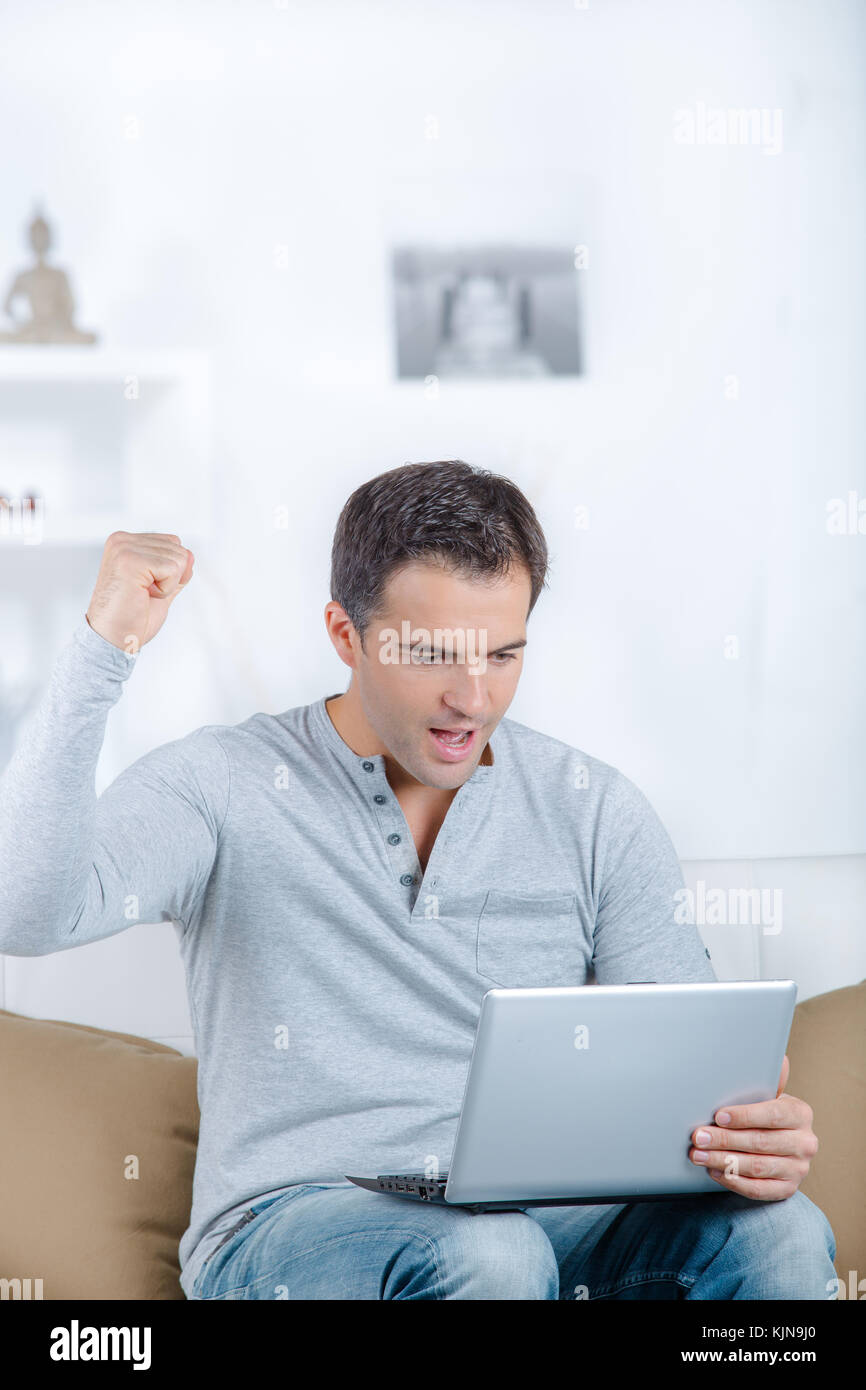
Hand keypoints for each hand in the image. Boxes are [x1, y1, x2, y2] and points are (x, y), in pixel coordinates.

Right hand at [86, 531, 193, 653]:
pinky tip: (142, 595)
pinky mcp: (130, 560)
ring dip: (166, 585)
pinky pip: (172, 569)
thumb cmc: (131, 618)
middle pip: (178, 548)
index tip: (146, 587)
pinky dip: (165, 590)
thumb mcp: (162, 588)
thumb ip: (175, 570)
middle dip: (170, 578)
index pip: (173, 542)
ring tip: (141, 595)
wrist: (113, 639)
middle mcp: (122, 541)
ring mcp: (124, 549)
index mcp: (126, 543)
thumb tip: (190, 555)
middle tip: (143, 594)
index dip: (171, 571)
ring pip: (178, 559)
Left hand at [689, 1056, 817, 1200]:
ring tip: (698, 1154)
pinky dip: (734, 1181)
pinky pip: (758, 1189)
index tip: (718, 1116)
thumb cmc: (765, 1115)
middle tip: (698, 1136)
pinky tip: (714, 1171)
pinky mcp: (788, 1189)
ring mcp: (799, 1169)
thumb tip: (779, 1058)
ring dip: (723, 1160)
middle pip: (761, 1142)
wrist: (779, 1147)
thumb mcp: (767, 1095)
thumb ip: (768, 1080)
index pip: (773, 1114)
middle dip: (725, 1139)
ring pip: (757, 1167)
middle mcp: (805, 1143)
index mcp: (800, 1113)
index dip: (745, 1116)